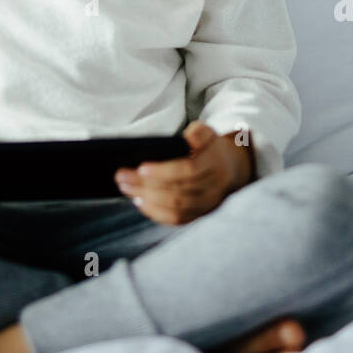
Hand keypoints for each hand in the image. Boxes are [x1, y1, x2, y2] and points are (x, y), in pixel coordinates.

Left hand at [113, 121, 254, 224]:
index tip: (140, 167)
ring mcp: (207, 205)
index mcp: (214, 165)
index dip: (164, 172)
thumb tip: (188, 139)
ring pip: (176, 209)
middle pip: (177, 193)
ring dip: (147, 200)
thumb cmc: (210, 147)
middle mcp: (213, 189)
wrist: (230, 168)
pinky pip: (177, 219)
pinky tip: (139, 201)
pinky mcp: (199, 215)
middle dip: (145, 186)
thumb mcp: (207, 132)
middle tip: (121, 177)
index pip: (188, 171)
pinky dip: (156, 213)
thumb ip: (199, 132)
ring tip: (126, 188)